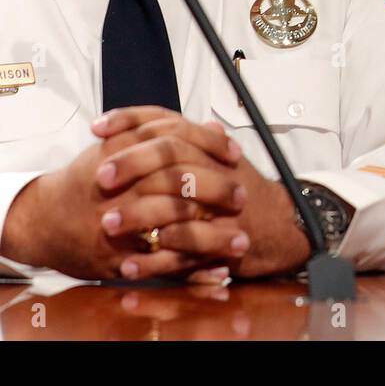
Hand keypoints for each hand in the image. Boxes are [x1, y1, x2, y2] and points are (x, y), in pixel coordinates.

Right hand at [1, 107, 245, 279]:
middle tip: (243, 198)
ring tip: (241, 241)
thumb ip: (166, 134)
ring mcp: (117, 223)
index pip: (175, 140)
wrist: (41, 217)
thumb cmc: (87, 179)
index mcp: (122, 152)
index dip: (209, 146)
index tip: (235, 154)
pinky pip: (159, 266)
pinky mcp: (114, 257)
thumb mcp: (121, 145)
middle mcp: (120, 186)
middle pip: (179, 182)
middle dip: (217, 191)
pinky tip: (216, 271)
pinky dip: (191, 270)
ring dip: (212, 237)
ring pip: (173, 227)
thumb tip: (214, 129)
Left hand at [94, 107, 312, 278]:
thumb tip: (163, 122)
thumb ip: (194, 142)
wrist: (286, 227)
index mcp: (211, 148)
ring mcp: (221, 206)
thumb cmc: (247, 192)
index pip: (169, 122)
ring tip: (106, 224)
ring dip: (137, 215)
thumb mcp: (223, 159)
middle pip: (171, 155)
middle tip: (100, 178)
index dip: (132, 121)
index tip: (98, 129)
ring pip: (175, 203)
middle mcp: (217, 170)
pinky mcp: (223, 242)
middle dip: (131, 164)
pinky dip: (154, 260)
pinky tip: (128, 264)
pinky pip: (184, 250)